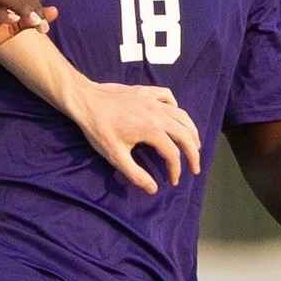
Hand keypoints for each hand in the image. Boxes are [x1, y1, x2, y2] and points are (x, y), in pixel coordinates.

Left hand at [68, 82, 201, 194]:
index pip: (173, 154)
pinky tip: (174, 114)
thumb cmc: (98, 129)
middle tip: (195, 168)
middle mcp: (158, 113)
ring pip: (181, 115)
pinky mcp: (145, 91)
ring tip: (195, 144)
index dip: (176, 170)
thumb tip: (153, 189)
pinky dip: (175, 106)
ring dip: (191, 130)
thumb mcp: (115, 156)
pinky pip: (168, 96)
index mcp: (152, 130)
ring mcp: (153, 100)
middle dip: (193, 153)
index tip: (173, 181)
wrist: (85, 100)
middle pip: (185, 134)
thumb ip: (136, 174)